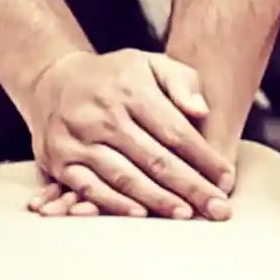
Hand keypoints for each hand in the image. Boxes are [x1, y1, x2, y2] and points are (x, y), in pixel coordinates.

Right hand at [24, 49, 233, 219]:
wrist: (53, 79)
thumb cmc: (114, 77)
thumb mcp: (150, 64)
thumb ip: (181, 82)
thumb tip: (201, 111)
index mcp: (132, 91)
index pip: (176, 131)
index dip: (204, 159)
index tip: (227, 180)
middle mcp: (105, 115)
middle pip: (155, 159)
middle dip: (191, 187)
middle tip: (218, 209)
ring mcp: (79, 140)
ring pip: (125, 176)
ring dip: (158, 200)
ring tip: (187, 214)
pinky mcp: (61, 161)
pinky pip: (90, 187)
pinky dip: (115, 204)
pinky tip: (141, 215)